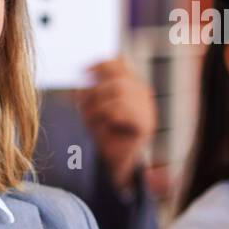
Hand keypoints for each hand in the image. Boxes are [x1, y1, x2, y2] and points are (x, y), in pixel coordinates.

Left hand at [75, 58, 156, 193]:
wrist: (114, 163)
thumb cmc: (103, 133)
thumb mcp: (93, 107)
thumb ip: (92, 90)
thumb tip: (82, 72)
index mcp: (133, 86)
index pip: (120, 65)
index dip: (100, 65)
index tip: (82, 71)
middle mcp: (143, 95)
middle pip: (117, 80)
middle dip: (94, 93)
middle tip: (81, 107)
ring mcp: (147, 109)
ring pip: (119, 93)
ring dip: (98, 106)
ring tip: (90, 120)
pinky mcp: (145, 125)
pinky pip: (122, 110)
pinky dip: (107, 116)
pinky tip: (104, 125)